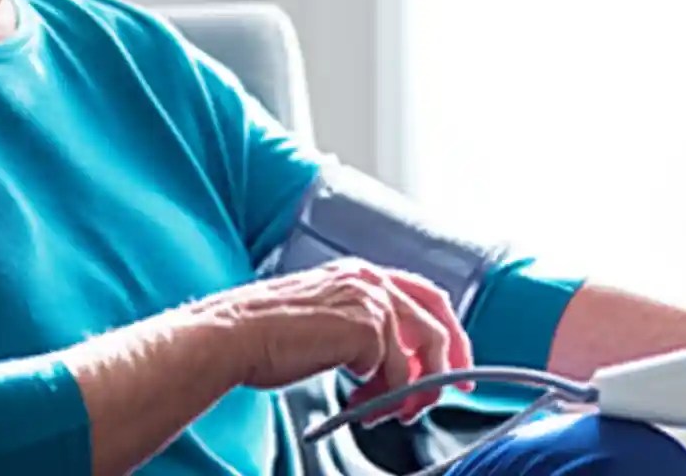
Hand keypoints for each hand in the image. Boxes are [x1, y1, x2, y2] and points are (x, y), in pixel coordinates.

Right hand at [195, 259, 473, 424]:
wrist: (232, 335)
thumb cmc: (262, 333)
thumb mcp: (322, 317)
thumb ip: (358, 327)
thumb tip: (388, 366)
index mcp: (359, 273)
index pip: (424, 295)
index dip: (445, 329)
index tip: (452, 362)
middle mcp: (370, 279)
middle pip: (438, 319)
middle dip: (450, 360)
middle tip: (447, 392)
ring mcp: (371, 300)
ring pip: (423, 352)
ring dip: (412, 391)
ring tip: (385, 413)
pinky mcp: (367, 327)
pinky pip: (395, 373)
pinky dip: (384, 398)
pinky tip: (357, 408)